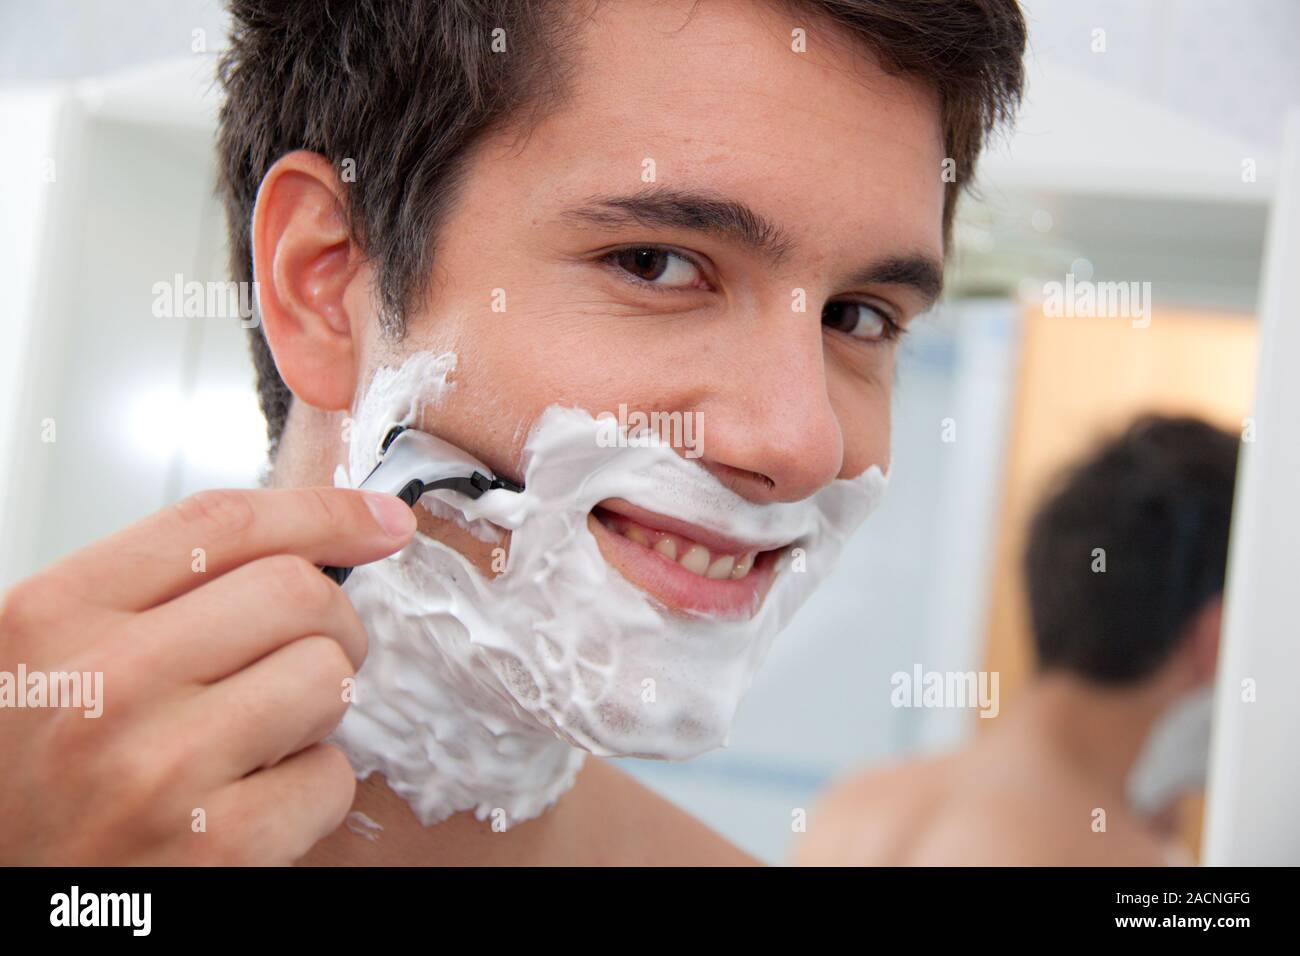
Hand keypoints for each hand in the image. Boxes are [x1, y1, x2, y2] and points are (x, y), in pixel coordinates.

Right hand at [0, 487, 414, 863]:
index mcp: (55, 616)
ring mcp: (161, 768)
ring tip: (261, 736)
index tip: (381, 520)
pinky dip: (312, 790)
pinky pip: (333, 778)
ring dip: (319, 707)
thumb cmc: (29, 779)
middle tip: (304, 657)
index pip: (223, 524)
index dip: (324, 511)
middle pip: (298, 592)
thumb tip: (308, 543)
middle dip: (330, 622)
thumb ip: (155, 594)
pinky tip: (252, 802)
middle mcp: (104, 683)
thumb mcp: (52, 657)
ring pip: (329, 678)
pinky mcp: (215, 846)